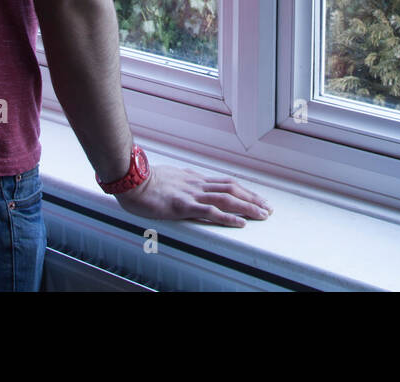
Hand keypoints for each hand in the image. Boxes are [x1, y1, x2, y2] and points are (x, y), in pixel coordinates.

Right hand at [114, 164, 273, 226]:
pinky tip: (240, 223)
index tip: (256, 197)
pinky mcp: (183, 206)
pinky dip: (228, 217)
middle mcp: (197, 185)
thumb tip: (191, 179)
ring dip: (248, 207)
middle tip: (268, 208)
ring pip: (227, 199)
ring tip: (262, 215)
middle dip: (252, 199)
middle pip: (232, 190)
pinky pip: (210, 212)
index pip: (226, 184)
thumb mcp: (170, 176)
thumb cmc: (145, 180)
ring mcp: (191, 195)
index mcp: (194, 180)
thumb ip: (183, 179)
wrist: (131, 179)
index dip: (244, 191)